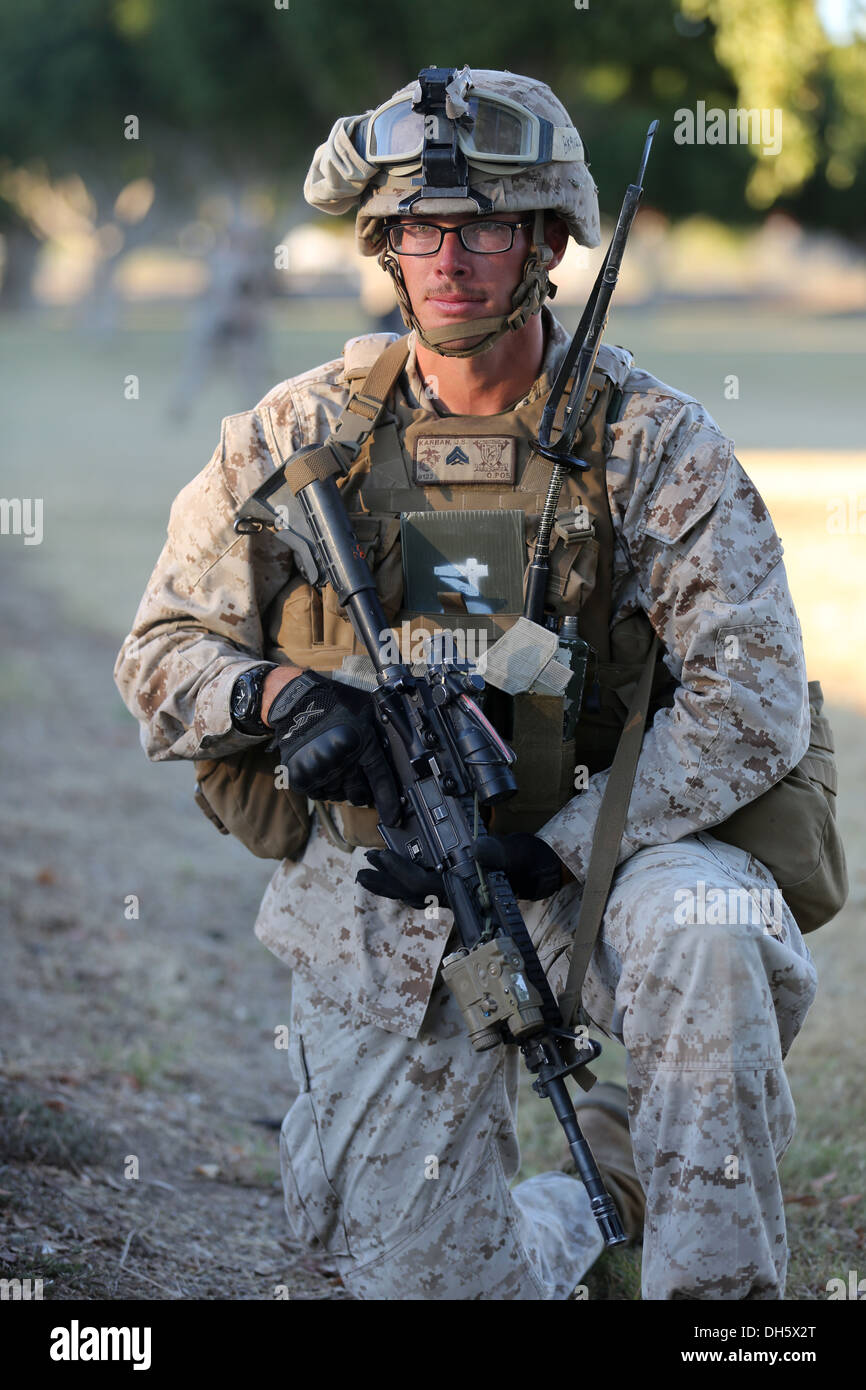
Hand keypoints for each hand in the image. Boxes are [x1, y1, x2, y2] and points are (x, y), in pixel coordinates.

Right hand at [268, 672, 400, 824]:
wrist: (297, 701)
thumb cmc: (335, 704)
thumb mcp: (368, 711)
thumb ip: (382, 732)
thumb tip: (405, 750)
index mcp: (360, 743)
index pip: (380, 780)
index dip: (389, 802)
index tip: (394, 819)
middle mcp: (339, 760)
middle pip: (359, 794)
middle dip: (361, 790)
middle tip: (356, 775)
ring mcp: (318, 770)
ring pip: (338, 796)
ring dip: (340, 786)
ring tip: (335, 764)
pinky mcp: (300, 777)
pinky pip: (318, 794)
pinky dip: (322, 785)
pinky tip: (321, 767)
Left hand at [355, 832, 565, 907]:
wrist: (535, 870)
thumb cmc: (523, 864)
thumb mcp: (512, 855)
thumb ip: (495, 854)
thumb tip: (476, 850)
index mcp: (462, 889)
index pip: (423, 886)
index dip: (399, 872)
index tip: (380, 857)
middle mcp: (452, 893)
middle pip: (410, 894)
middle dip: (385, 882)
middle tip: (362, 870)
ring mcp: (451, 890)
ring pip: (412, 892)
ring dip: (389, 882)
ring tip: (367, 872)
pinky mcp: (451, 884)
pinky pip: (421, 884)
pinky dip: (403, 876)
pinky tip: (392, 869)